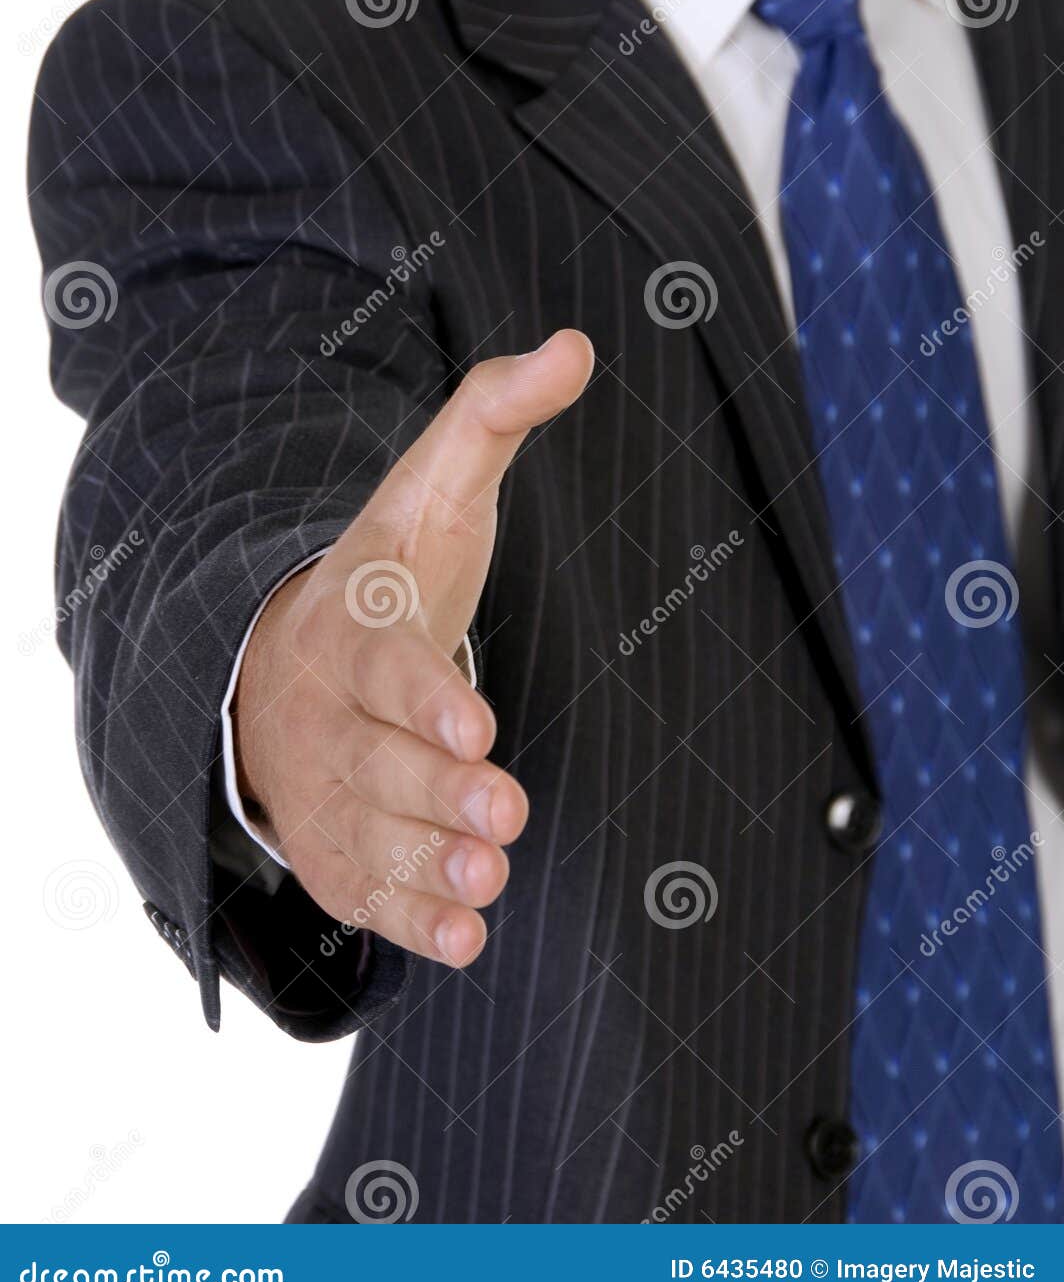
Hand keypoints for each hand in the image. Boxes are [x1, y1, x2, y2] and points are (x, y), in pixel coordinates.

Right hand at [233, 329, 593, 967]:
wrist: (287, 667)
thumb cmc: (387, 578)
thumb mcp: (433, 490)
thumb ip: (495, 417)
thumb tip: (578, 345)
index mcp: (356, 627)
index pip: (384, 664)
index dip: (423, 697)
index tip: (476, 721)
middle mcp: (334, 715)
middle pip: (380, 760)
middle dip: (438, 788)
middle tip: (505, 810)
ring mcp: (332, 789)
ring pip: (375, 833)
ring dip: (431, 862)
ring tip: (492, 879)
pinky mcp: (344, 851)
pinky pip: (369, 890)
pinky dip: (412, 919)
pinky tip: (467, 936)